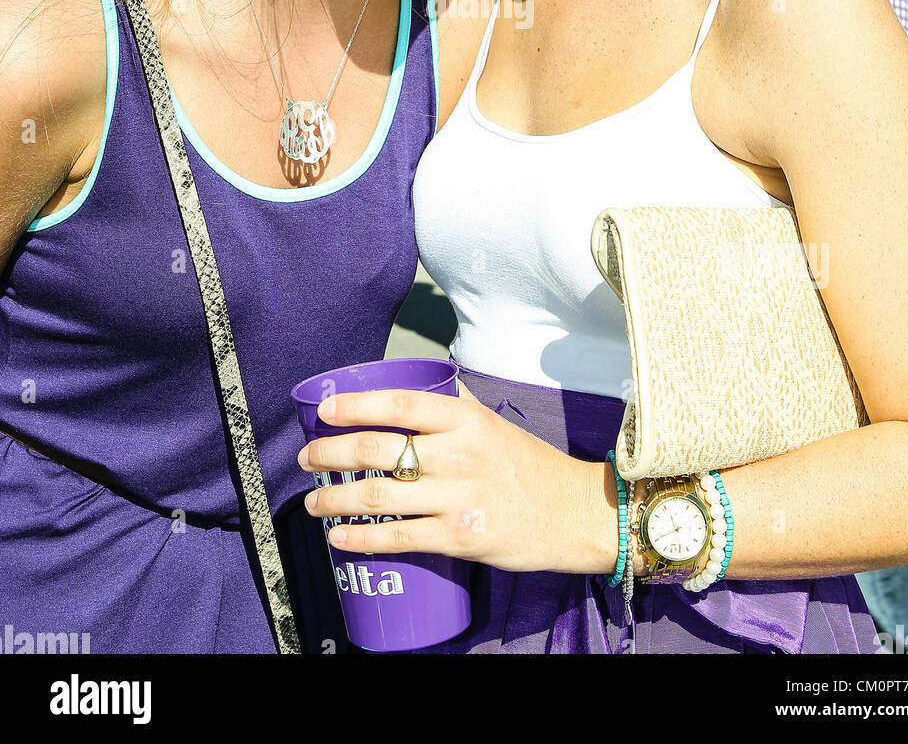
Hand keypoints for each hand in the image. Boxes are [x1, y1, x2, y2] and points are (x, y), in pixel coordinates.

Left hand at [297, 384, 617, 574]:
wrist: (575, 513)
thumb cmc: (529, 466)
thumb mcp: (493, 425)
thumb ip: (454, 412)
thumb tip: (411, 394)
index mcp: (466, 419)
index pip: (400, 405)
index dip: (356, 405)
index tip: (326, 409)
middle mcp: (460, 454)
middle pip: (379, 450)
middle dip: (331, 453)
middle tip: (308, 458)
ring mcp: (459, 498)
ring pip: (380, 496)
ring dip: (336, 499)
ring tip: (313, 502)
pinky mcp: (461, 538)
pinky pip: (399, 537)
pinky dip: (362, 539)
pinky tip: (338, 538)